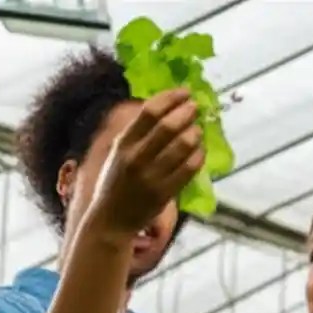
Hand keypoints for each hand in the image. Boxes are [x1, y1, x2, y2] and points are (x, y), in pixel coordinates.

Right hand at [87, 88, 204, 237]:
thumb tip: (166, 108)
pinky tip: (201, 150)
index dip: (171, 98)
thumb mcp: (118, 153)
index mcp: (123, 143)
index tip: (184, 92)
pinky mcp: (164, 193)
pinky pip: (189, 169)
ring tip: (198, 129)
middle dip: (187, 112)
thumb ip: (137, 133)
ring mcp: (151, 177)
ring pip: (183, 147)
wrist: (111, 220)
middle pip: (168, 126)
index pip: (149, 112)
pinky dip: (199, 156)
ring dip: (196, 133)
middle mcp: (136, 158)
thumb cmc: (116, 183)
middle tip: (196, 107)